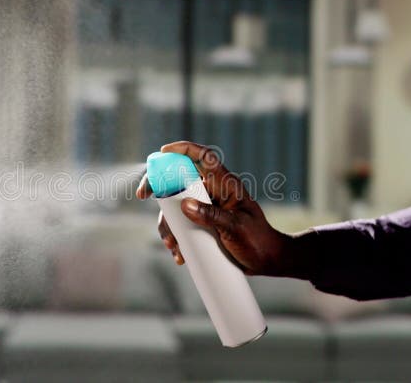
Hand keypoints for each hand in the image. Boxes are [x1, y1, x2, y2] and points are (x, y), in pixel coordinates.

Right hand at [137, 141, 295, 275]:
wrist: (268, 261)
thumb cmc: (258, 241)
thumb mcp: (235, 228)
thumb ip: (212, 216)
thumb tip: (184, 205)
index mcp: (225, 185)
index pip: (204, 157)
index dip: (183, 149)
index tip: (162, 152)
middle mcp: (213, 193)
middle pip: (180, 181)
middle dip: (160, 190)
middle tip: (142, 195)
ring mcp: (207, 208)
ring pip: (176, 207)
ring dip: (168, 225)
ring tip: (173, 246)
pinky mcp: (203, 225)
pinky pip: (181, 225)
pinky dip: (175, 238)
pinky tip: (179, 255)